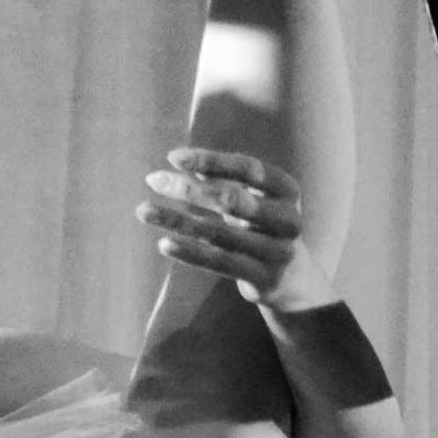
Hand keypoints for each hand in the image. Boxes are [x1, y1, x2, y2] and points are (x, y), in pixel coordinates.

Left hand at [139, 139, 313, 303]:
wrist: (293, 279)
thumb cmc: (261, 227)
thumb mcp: (250, 200)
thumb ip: (219, 182)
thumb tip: (172, 165)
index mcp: (287, 189)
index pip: (247, 168)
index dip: (210, 161)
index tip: (173, 158)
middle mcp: (288, 219)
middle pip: (231, 198)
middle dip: (189, 188)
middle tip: (153, 180)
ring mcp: (279, 251)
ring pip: (219, 233)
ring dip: (178, 220)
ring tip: (144, 211)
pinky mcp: (264, 278)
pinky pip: (220, 263)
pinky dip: (191, 252)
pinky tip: (164, 243)